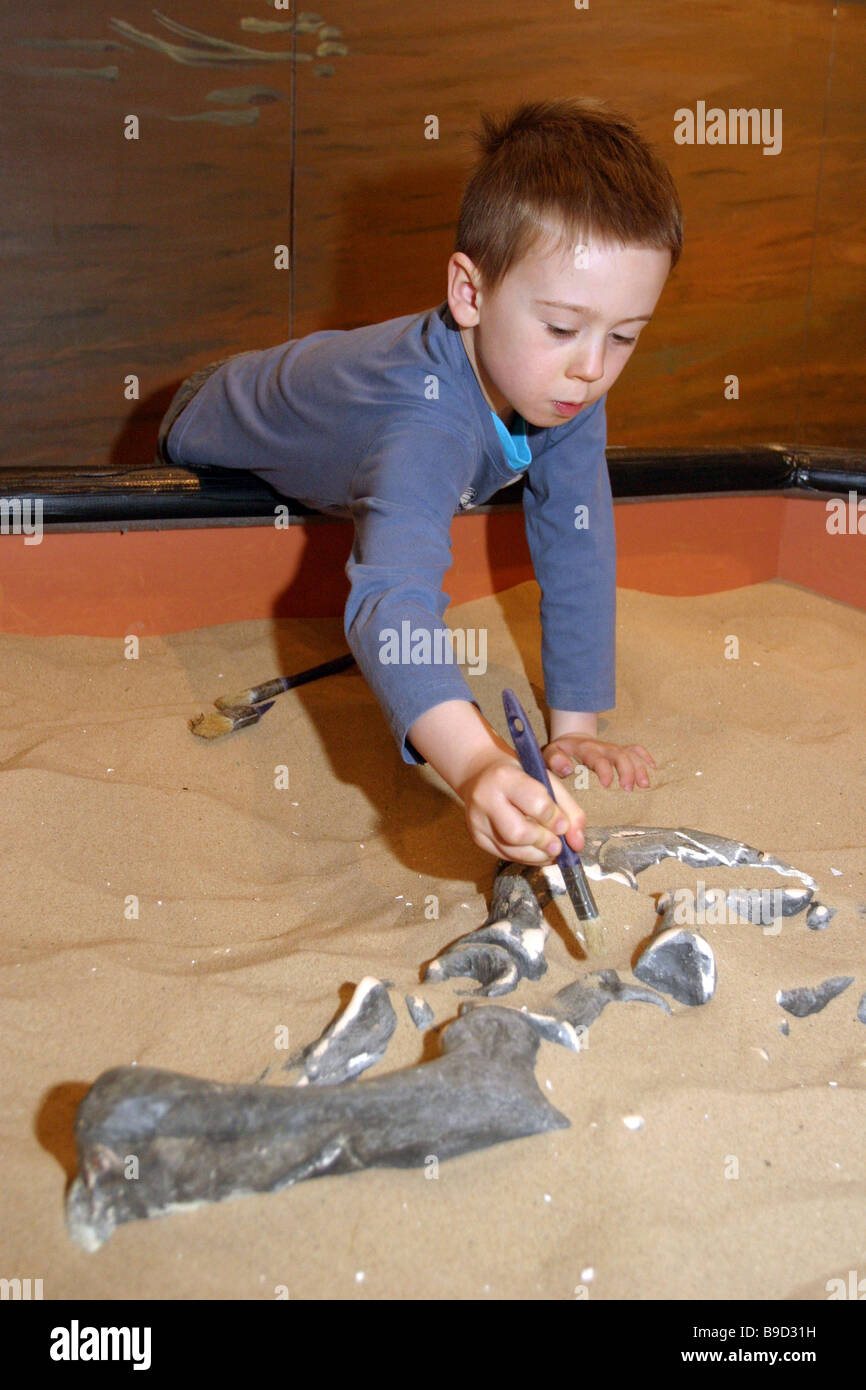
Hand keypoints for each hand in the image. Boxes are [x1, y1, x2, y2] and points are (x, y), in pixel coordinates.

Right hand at [457, 752, 585, 864]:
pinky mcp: (477, 837)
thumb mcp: (545, 779)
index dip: (555, 819)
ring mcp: (477, 821)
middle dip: (544, 843)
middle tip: (559, 845)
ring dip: (538, 855)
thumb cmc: (518, 774)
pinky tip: (537, 851)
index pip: (535, 804)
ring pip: (512, 851)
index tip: (565, 826)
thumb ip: (568, 808)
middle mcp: (485, 799)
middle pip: (519, 834)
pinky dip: (527, 858)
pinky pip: (505, 856)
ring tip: (551, 849)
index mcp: (505, 777)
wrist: (479, 773)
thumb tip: (578, 844)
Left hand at [543, 734, 655, 789]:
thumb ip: (555, 760)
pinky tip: (653, 769)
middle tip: (628, 788)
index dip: (604, 770)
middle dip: (626, 771)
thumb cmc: (560, 753)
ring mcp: (613, 748)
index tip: (608, 785)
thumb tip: (568, 769)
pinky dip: (645, 758)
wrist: (571, 740)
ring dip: (639, 768)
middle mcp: (602, 747)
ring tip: (644, 786)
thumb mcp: (550, 754)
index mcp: (585, 749)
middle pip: (619, 755)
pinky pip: (636, 750)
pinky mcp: (620, 750)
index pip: (597, 758)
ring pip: (630, 754)